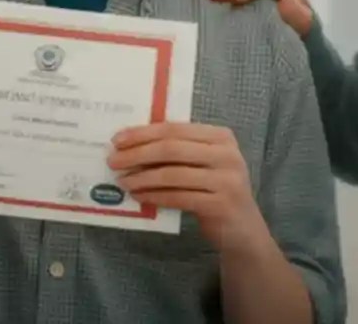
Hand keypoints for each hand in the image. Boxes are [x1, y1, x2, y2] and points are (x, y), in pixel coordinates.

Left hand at [108, 122, 269, 254]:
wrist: (243, 229)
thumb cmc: (215, 189)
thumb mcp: (203, 163)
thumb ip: (178, 150)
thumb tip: (130, 144)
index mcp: (220, 136)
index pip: (174, 129)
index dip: (143, 133)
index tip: (117, 140)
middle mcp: (227, 155)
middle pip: (171, 149)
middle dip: (137, 154)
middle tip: (113, 161)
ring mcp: (226, 180)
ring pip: (172, 174)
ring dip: (142, 178)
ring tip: (122, 181)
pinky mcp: (220, 205)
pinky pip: (178, 197)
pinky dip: (154, 196)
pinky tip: (139, 196)